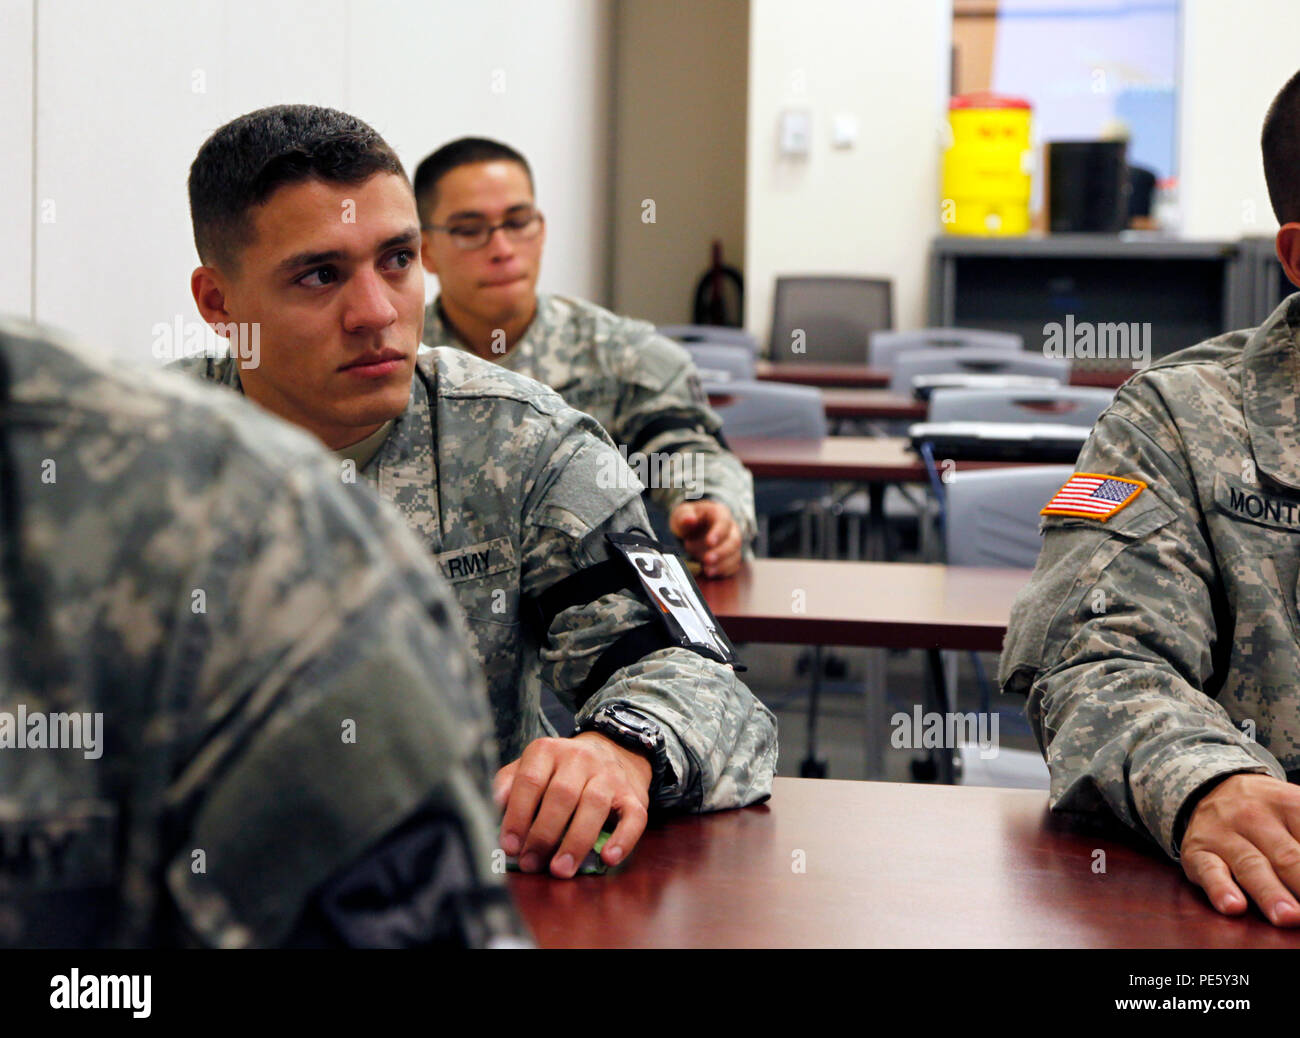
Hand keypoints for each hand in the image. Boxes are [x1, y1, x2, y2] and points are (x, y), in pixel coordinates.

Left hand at [493, 733, 650, 878]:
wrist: (612, 751)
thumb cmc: (561, 770)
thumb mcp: (532, 766)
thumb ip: (510, 783)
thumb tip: (496, 806)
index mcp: (548, 750)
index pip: (530, 781)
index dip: (517, 816)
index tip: (509, 846)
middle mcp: (580, 758)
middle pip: (561, 795)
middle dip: (543, 835)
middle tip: (531, 863)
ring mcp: (609, 775)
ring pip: (594, 805)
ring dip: (576, 842)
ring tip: (560, 869)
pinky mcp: (633, 795)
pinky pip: (633, 818)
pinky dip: (622, 840)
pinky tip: (608, 858)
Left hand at [669, 500, 741, 577]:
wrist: (692, 529)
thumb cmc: (688, 519)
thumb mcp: (682, 514)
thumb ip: (684, 516)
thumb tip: (689, 519)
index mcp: (720, 513)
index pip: (724, 522)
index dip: (718, 533)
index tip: (709, 542)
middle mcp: (731, 528)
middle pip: (734, 541)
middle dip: (721, 552)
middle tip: (707, 560)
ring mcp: (733, 544)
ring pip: (735, 555)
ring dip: (722, 564)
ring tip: (707, 570)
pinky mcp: (731, 557)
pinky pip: (733, 566)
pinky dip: (723, 571)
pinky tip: (711, 573)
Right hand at [1181, 773, 1299, 924]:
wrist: (1211, 786)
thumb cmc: (1269, 812)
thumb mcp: (1298, 809)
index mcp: (1289, 804)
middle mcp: (1255, 816)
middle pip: (1288, 856)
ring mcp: (1224, 834)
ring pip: (1251, 866)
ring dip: (1270, 893)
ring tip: (1288, 917)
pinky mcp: (1198, 852)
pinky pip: (1209, 871)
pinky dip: (1220, 888)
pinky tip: (1232, 906)